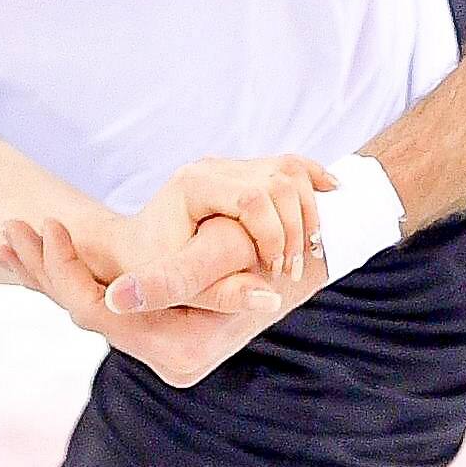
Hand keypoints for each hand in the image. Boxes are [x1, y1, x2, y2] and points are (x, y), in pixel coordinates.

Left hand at [0, 156, 328, 388]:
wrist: (298, 263)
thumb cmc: (265, 253)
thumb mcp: (222, 258)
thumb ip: (183, 283)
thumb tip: (114, 301)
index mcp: (173, 350)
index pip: (97, 315)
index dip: (67, 272)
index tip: (50, 226)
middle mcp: (160, 356)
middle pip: (81, 313)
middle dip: (41, 270)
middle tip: (3, 229)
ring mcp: (154, 343)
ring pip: (83, 306)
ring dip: (46, 271)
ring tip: (4, 240)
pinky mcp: (150, 324)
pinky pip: (94, 301)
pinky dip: (65, 274)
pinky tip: (28, 255)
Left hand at [109, 155, 330, 313]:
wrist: (133, 244)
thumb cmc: (150, 267)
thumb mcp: (181, 286)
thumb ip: (222, 295)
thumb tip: (271, 299)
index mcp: (193, 186)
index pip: (253, 198)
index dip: (274, 235)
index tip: (273, 270)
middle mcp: (213, 168)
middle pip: (279, 182)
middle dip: (294, 230)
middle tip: (289, 271)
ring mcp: (230, 166)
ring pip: (290, 171)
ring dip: (308, 213)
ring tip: (302, 254)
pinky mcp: (244, 171)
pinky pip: (289, 167)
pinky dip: (312, 182)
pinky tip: (332, 193)